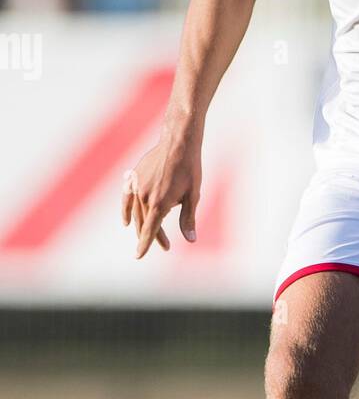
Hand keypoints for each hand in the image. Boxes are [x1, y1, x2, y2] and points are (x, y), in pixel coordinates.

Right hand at [121, 138, 201, 258]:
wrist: (178, 142)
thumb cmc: (190, 169)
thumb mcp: (193, 195)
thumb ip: (188, 219)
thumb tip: (191, 240)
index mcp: (159, 203)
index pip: (150, 230)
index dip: (145, 245)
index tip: (138, 256)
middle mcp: (145, 196)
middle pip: (144, 223)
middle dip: (153, 237)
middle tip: (166, 246)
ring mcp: (137, 186)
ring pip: (136, 212)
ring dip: (143, 226)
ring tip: (151, 235)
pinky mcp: (133, 177)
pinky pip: (127, 198)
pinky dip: (126, 210)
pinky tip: (126, 222)